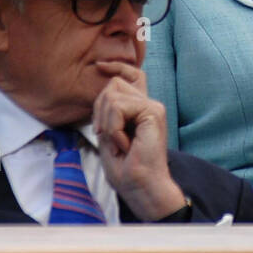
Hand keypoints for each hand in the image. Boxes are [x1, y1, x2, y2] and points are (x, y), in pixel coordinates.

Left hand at [91, 61, 187, 220]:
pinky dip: (113, 127)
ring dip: (106, 122)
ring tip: (118, 142)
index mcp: (140, 109)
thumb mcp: (109, 134)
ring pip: (112, 95)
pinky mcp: (153, 112)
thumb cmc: (125, 168)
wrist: (141, 186)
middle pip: (113, 84)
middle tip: (105, 135)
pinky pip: (118, 107)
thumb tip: (106, 89)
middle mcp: (149, 104)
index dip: (116, 66)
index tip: (99, 66)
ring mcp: (153, 107)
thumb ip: (110, 110)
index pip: (133, 75)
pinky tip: (124, 143)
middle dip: (99, 109)